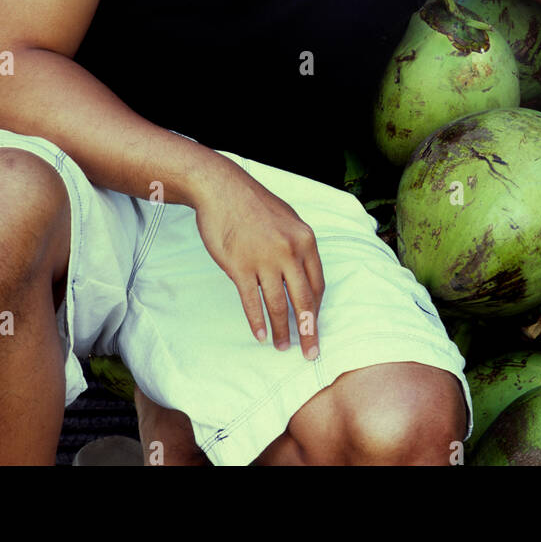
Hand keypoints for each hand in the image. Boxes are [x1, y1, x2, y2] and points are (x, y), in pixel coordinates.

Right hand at [191, 159, 325, 359]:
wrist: (222, 188)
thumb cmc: (254, 204)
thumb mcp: (288, 220)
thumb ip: (297, 248)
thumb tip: (300, 276)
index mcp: (305, 240)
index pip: (317, 284)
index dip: (317, 310)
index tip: (315, 327)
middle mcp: (289, 251)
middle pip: (304, 300)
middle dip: (309, 330)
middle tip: (311, 353)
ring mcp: (264, 259)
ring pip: (278, 304)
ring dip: (282, 330)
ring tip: (282, 346)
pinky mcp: (240, 266)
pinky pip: (252, 301)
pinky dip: (257, 321)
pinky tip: (260, 335)